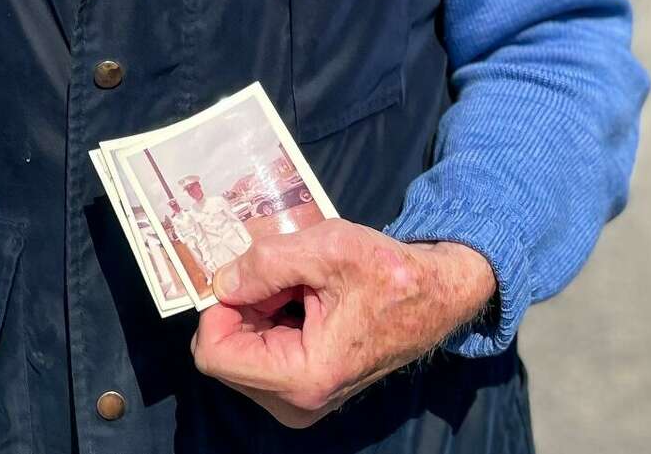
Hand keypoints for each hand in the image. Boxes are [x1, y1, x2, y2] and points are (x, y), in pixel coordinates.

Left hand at [189, 222, 496, 428]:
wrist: (436, 295)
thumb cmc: (390, 272)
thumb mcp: (328, 248)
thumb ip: (265, 264)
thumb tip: (221, 283)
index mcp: (303, 376)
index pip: (215, 355)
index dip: (218, 309)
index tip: (246, 274)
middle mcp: (297, 402)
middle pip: (226, 352)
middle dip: (243, 306)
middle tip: (283, 276)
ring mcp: (301, 401)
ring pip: (241, 351)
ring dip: (258, 310)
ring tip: (299, 284)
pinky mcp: (305, 390)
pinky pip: (261, 353)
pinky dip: (270, 319)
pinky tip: (302, 295)